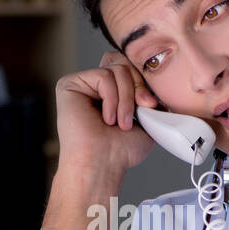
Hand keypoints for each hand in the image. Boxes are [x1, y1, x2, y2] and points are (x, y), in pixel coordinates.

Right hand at [53, 51, 159, 177]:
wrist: (102, 166)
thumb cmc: (120, 152)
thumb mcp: (146, 120)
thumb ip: (150, 97)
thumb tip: (159, 82)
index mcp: (110, 92)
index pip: (129, 67)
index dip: (143, 81)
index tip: (152, 104)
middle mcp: (93, 86)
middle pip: (123, 63)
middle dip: (138, 87)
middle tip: (142, 110)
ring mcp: (81, 84)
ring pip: (116, 70)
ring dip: (126, 99)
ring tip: (122, 123)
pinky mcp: (69, 84)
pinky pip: (102, 76)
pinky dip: (112, 99)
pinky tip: (107, 119)